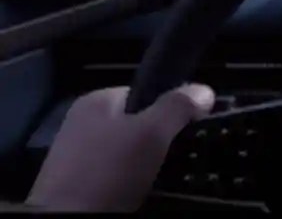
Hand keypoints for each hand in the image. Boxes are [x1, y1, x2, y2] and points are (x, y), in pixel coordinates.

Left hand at [26, 85, 214, 211]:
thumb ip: (178, 107)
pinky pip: (114, 174)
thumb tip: (204, 91)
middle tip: (171, 157)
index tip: (182, 131)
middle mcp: (81, 122)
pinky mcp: (75, 183)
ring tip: (154, 178)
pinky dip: (127, 182)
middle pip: (136, 124)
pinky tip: (135, 192)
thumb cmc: (108, 171)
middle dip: (156, 141)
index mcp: (95, 100)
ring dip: (144, 165)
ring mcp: (75, 154)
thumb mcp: (153, 133)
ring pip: (127, 152)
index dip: (168, 109)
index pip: (144, 94)